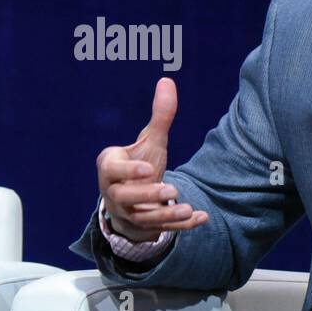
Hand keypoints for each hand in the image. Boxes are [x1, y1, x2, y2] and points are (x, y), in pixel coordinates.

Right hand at [96, 77, 209, 241]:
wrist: (132, 199)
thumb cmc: (138, 164)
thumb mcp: (149, 141)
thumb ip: (159, 116)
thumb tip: (167, 81)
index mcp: (110, 169)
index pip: (113, 171)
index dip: (128, 171)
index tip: (147, 168)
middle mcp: (115, 193)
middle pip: (124, 198)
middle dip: (147, 195)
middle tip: (171, 190)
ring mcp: (129, 213)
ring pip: (143, 218)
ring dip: (165, 216)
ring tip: (185, 208)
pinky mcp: (145, 227)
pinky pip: (162, 229)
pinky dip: (182, 227)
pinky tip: (201, 217)